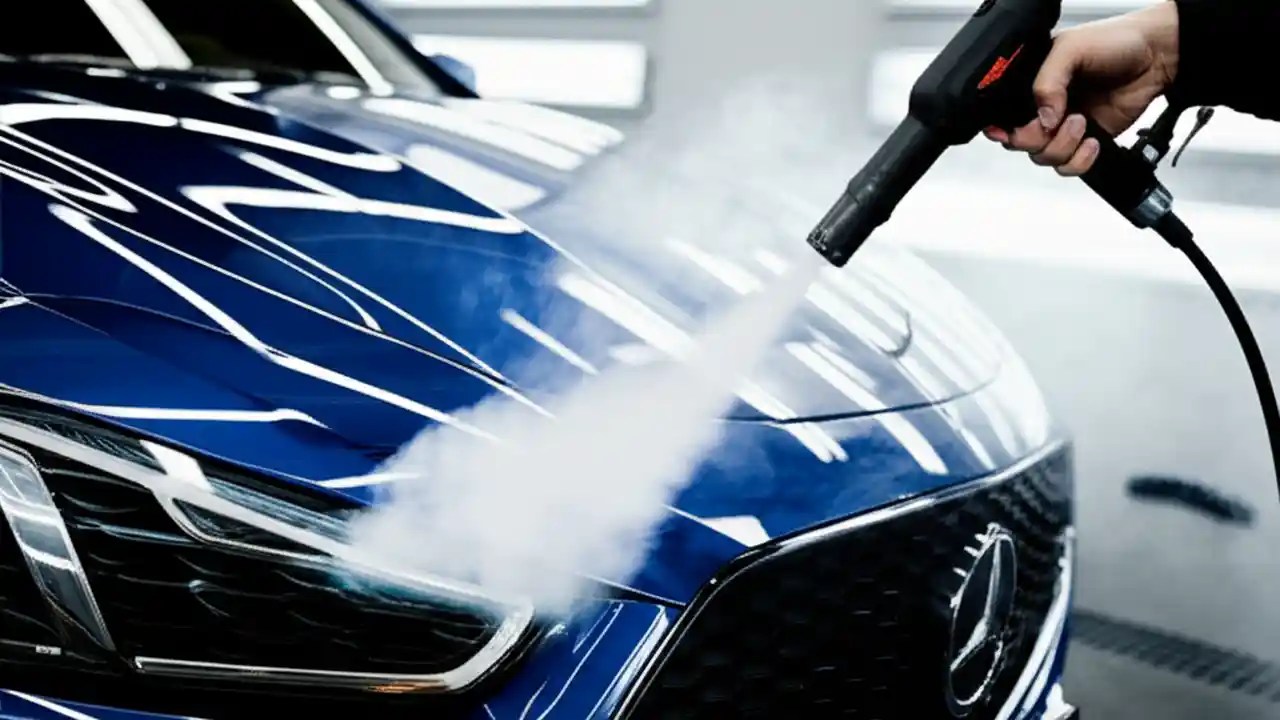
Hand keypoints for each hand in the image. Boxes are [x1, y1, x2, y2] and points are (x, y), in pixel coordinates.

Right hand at [984, 1, 1180, 176]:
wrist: (1157, 56)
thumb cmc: (1116, 42)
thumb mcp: (1071, 49)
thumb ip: (1047, 82)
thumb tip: (1042, 119)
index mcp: (1031, 85)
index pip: (1002, 115)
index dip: (1001, 129)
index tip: (1006, 132)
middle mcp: (1043, 108)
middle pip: (1020, 143)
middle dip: (1036, 138)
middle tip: (1057, 122)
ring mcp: (1064, 128)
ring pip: (1044, 158)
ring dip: (1063, 146)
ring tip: (1083, 122)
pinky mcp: (1086, 142)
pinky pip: (1070, 167)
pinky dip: (1080, 161)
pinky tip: (1093, 142)